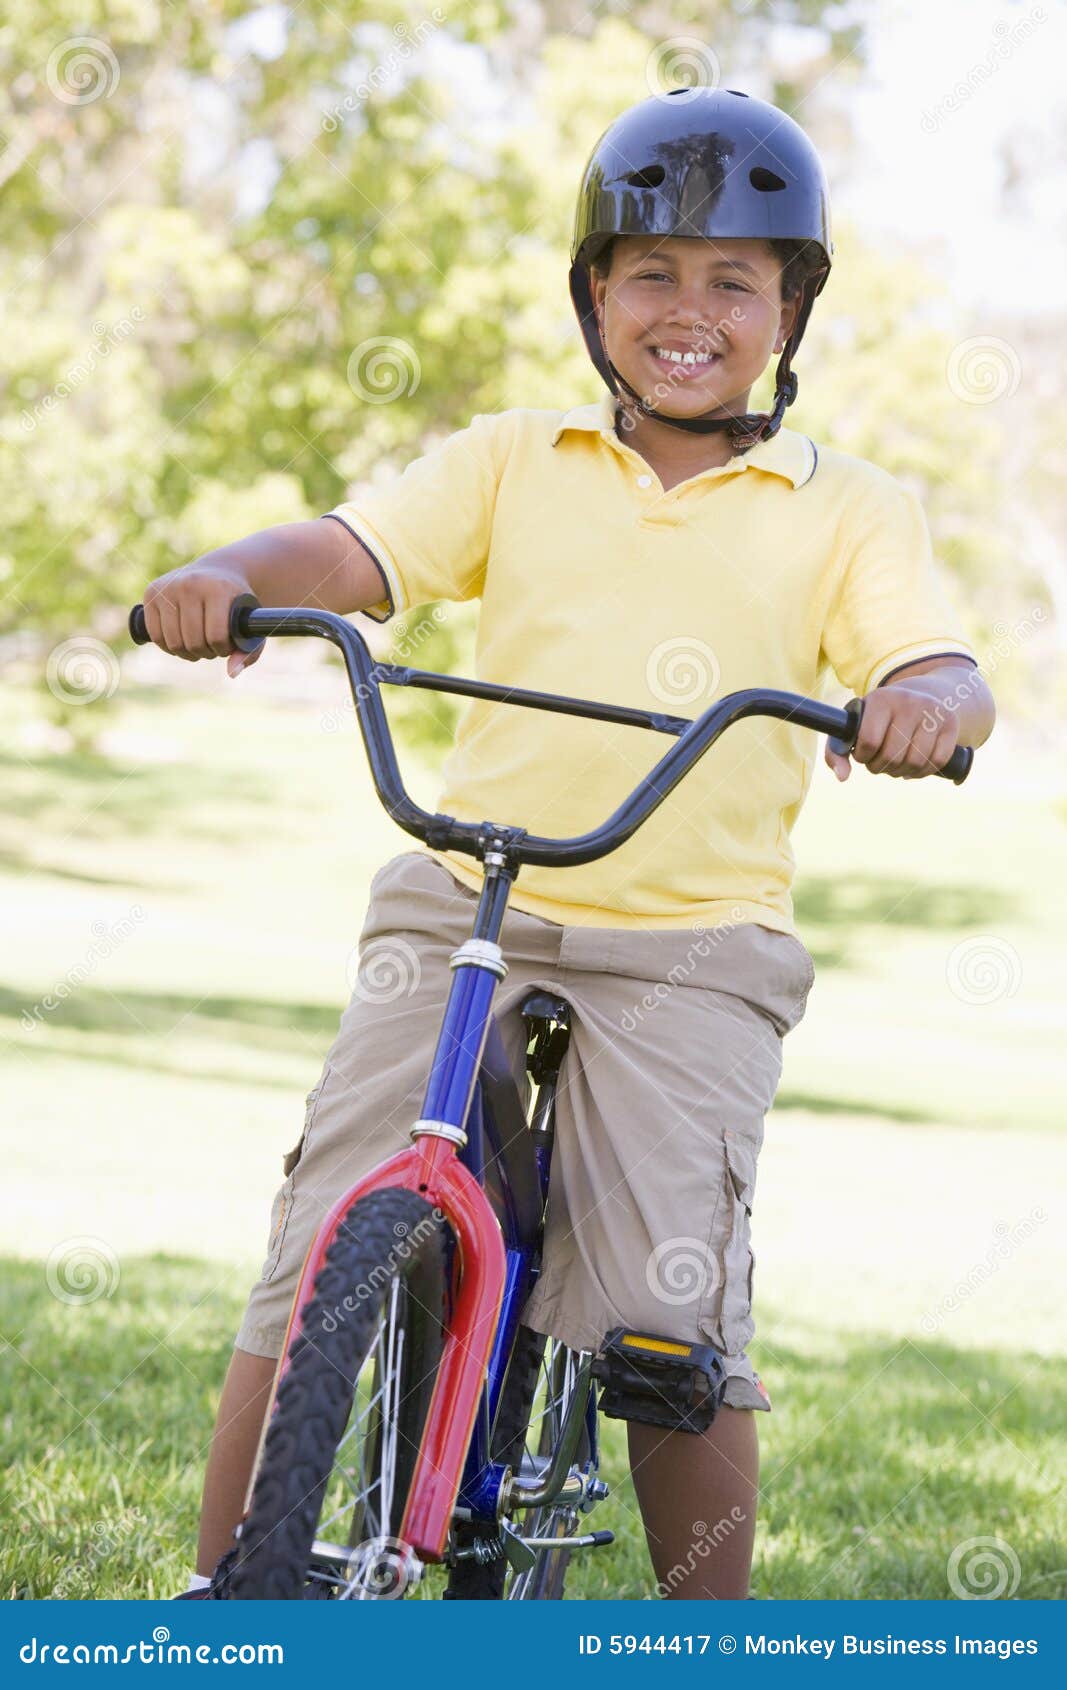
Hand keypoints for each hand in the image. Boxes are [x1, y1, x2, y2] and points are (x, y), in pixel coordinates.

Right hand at [141, 555, 263, 675]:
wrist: (218, 572)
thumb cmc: (235, 604)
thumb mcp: (249, 623)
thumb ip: (249, 651)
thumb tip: (232, 673)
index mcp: (218, 589)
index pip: (216, 635)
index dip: (222, 650)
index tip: (226, 647)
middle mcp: (190, 584)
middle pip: (194, 641)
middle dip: (205, 652)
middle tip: (212, 647)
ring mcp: (168, 588)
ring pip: (174, 642)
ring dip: (187, 653)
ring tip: (199, 645)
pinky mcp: (152, 593)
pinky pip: (156, 636)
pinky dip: (169, 647)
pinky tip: (182, 641)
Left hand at [824, 685, 960, 781]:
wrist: (920, 696)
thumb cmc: (879, 719)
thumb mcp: (855, 726)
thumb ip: (836, 752)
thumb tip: (842, 777)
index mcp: (880, 699)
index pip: (868, 740)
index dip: (863, 757)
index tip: (864, 755)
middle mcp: (908, 702)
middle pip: (892, 756)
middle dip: (881, 767)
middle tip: (879, 762)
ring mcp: (932, 711)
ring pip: (915, 761)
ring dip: (901, 772)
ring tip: (895, 764)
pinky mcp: (950, 723)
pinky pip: (936, 762)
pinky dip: (922, 772)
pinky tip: (913, 766)